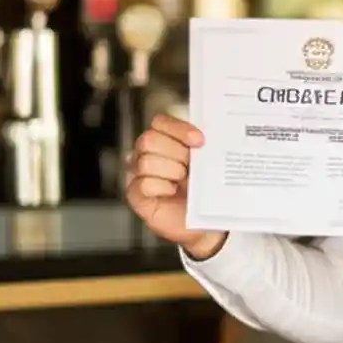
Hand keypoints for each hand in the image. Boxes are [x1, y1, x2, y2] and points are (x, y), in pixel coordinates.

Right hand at [125, 114, 226, 259]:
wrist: (204, 221)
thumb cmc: (204, 189)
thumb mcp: (205, 162)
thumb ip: (201, 145)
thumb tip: (206, 133)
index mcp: (164, 140)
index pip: (160, 122)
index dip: (179, 129)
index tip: (200, 141)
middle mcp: (147, 154)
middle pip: (149, 139)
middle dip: (176, 152)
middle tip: (190, 166)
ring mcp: (139, 174)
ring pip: (146, 162)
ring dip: (171, 171)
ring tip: (183, 181)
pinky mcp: (136, 195)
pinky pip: (144, 184)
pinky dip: (163, 188)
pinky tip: (172, 192)